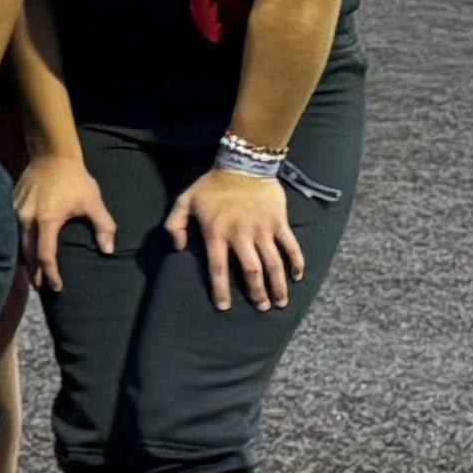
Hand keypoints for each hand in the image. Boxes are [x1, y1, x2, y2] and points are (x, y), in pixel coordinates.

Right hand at [16, 150, 114, 291]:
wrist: (51, 155)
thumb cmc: (75, 179)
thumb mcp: (93, 202)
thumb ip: (104, 226)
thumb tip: (108, 251)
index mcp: (47, 221)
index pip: (45, 256)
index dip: (50, 274)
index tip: (56, 287)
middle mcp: (27, 219)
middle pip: (27, 254)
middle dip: (34, 273)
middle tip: (40, 287)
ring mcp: (16, 212)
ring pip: (18, 244)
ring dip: (25, 260)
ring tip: (32, 273)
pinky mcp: (12, 206)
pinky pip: (14, 232)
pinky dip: (20, 245)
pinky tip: (25, 250)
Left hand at [167, 166, 303, 311]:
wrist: (243, 164)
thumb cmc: (211, 185)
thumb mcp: (184, 201)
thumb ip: (175, 225)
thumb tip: (178, 248)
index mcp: (217, 233)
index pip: (218, 268)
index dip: (221, 290)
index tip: (224, 307)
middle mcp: (241, 235)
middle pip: (251, 271)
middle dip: (256, 292)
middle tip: (261, 308)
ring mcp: (263, 229)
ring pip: (273, 263)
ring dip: (278, 284)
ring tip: (280, 302)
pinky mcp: (279, 222)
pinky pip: (290, 246)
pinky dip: (296, 262)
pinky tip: (298, 276)